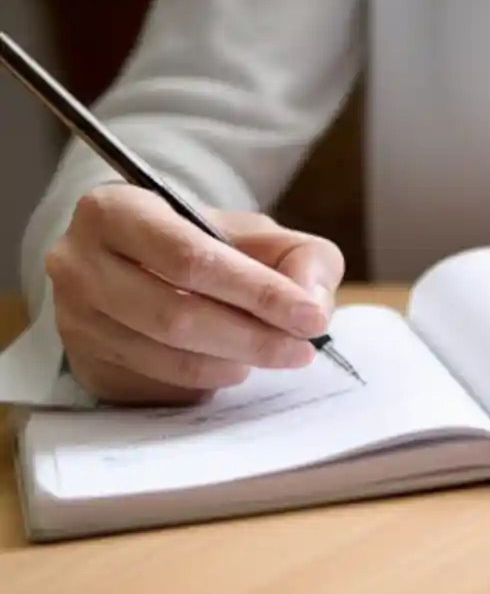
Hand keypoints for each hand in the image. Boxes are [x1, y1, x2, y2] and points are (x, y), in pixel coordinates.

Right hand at [45, 183, 344, 403]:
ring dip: (232, 362)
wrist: (144, 268)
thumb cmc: (207, 247)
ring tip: (271, 354)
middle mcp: (79, 263)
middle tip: (301, 350)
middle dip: (252, 337)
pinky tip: (232, 364)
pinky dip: (206, 379)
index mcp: (115, 210)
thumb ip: (301, 256)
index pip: (191, 257)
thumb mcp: (258, 235)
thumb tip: (311, 303)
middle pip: (175, 314)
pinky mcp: (86, 363)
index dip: (257, 292)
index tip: (309, 317)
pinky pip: (156, 383)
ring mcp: (74, 319)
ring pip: (166, 356)